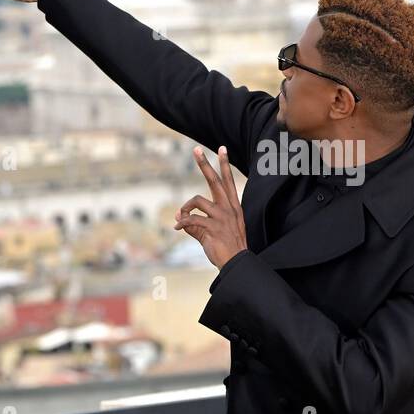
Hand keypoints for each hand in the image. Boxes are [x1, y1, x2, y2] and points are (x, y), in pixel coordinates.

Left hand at [174, 145, 247, 269]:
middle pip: (215, 181)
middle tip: (196, 150)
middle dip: (205, 164)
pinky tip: (177, 227)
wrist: (236, 264)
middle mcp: (229, 209)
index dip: (224, 165)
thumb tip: (178, 216)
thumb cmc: (226, 249)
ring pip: (197, 200)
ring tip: (180, 218)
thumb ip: (195, 223)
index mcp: (232, 207)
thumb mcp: (211, 233)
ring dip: (185, 208)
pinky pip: (191, 219)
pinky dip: (182, 222)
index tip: (222, 149)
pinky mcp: (214, 227)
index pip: (228, 182)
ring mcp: (222, 217)